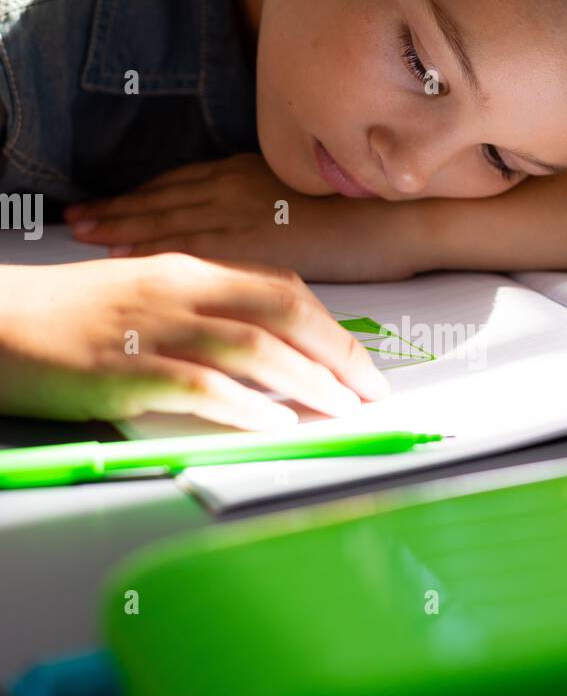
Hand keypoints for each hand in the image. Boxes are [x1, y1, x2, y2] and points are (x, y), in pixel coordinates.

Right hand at [0, 254, 389, 427]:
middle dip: (336, 351)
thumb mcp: (144, 299)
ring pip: (251, 347)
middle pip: (280, 310)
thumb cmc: (67, 318)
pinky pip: (200, 387)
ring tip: (341, 409)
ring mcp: (152, 331)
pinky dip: (245, 407)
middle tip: (370, 390)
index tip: (359, 360)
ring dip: (306, 380)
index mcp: (186, 270)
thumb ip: (202, 314)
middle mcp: (177, 292)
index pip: (279, 287)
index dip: (328, 325)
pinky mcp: (125, 373)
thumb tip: (262, 350)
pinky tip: (275, 424)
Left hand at [64, 154, 427, 280]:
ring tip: (87, 235)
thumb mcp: (312, 198)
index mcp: (255, 170)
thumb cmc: (372, 212)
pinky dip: (154, 248)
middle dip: (120, 208)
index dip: (145, 194)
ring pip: (167, 216)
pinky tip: (129, 258)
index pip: (184, 182)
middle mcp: (241, 183)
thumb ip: (276, 207)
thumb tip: (258, 227)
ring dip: (123, 225)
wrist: (405, 216)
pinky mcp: (253, 238)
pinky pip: (189, 244)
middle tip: (79, 219)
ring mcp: (244, 208)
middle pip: (166, 196)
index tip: (112, 203)